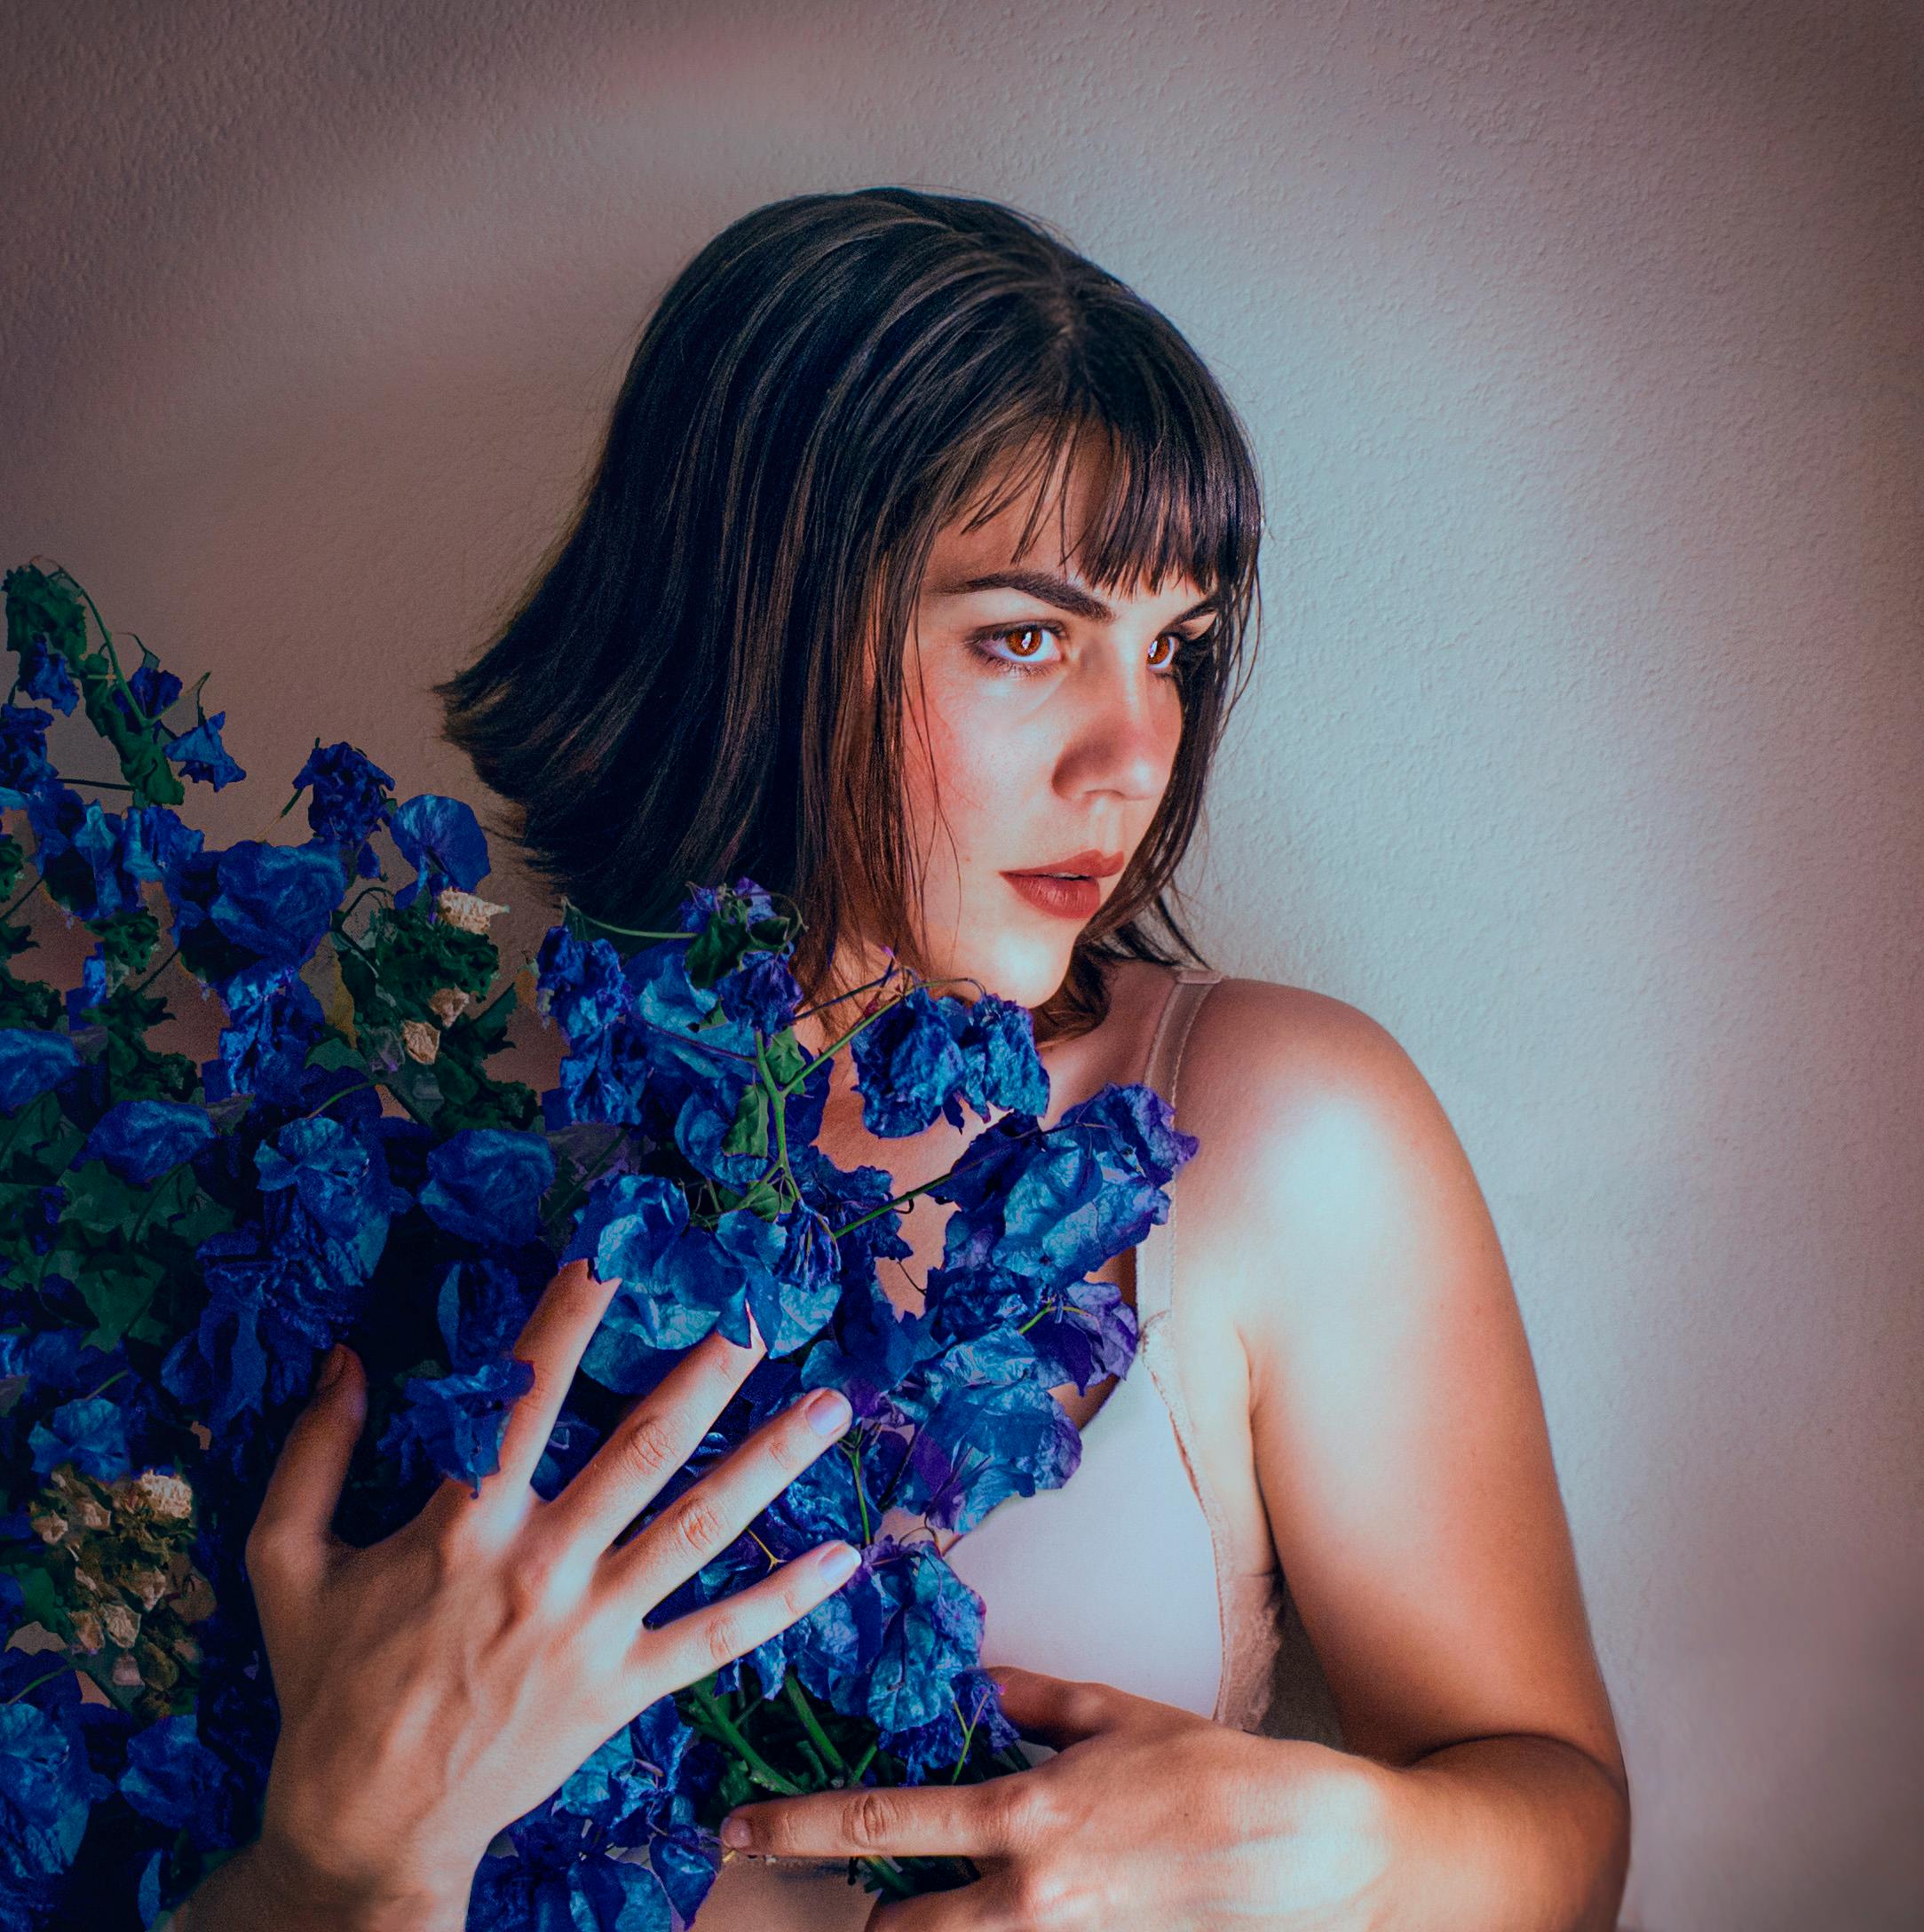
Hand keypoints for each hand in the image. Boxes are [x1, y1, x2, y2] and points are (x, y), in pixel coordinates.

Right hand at [240, 1258, 860, 1924]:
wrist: (365, 1825)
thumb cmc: (328, 1684)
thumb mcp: (285, 1564)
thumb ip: (312, 1455)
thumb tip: (345, 1357)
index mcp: (462, 1525)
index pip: (526, 1389)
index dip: (572, 1308)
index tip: (617, 1242)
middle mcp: (541, 1565)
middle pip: (644, 1446)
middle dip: (709, 1369)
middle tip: (765, 1305)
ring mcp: (592, 1629)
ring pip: (700, 1529)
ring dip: (771, 1463)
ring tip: (835, 1406)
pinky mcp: (624, 1688)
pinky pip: (717, 1637)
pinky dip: (783, 1599)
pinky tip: (842, 1557)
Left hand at [718, 1662, 1397, 1929]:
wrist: (1304, 1852)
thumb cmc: (1208, 1769)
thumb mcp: (1112, 1711)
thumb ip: (1028, 1698)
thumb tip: (970, 1684)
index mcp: (1024, 1814)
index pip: (881, 1822)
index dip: (797, 1827)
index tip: (739, 1825)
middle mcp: (1028, 1897)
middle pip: (898, 1928)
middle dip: (863, 1910)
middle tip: (845, 1879)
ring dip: (923, 1929)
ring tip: (921, 1894)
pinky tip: (1004, 1900)